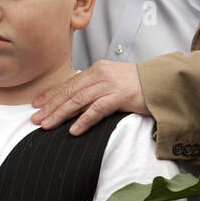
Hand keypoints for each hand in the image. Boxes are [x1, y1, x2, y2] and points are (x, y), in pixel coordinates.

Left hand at [31, 61, 148, 133]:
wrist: (164, 81)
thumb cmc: (138, 85)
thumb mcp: (112, 81)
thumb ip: (94, 88)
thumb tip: (74, 102)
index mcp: (96, 70)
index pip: (68, 84)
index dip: (51, 95)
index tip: (36, 106)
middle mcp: (100, 74)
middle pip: (69, 92)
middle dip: (50, 107)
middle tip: (36, 119)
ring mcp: (110, 84)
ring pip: (79, 100)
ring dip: (61, 114)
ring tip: (48, 125)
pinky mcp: (121, 96)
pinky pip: (98, 109)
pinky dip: (84, 120)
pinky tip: (74, 130)